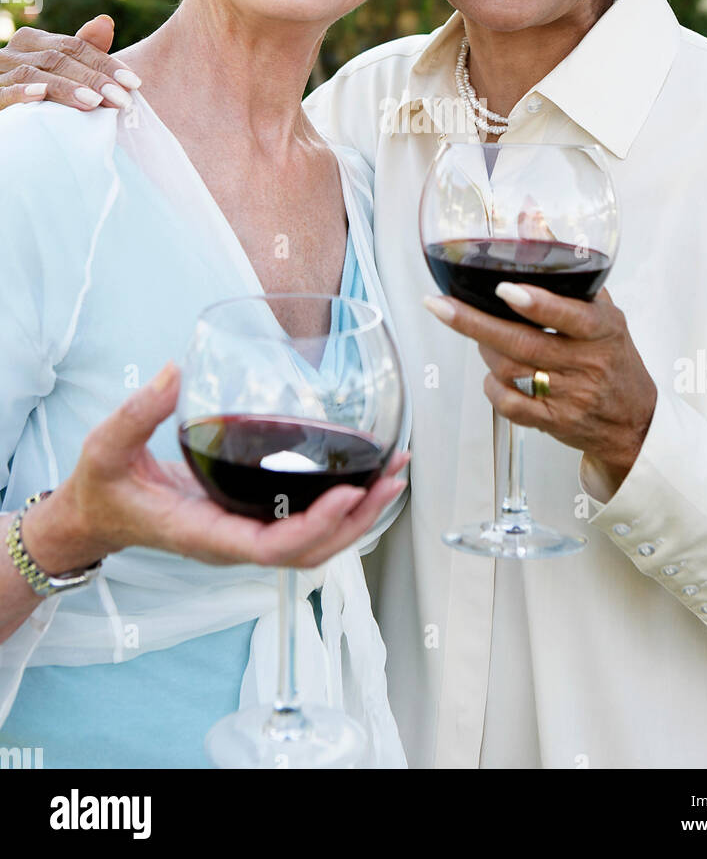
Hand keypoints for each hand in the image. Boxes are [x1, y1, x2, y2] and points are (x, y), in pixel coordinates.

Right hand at [0, 15, 138, 110]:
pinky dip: (22, 91)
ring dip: (67, 87)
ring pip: (35, 74)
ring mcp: (0, 72)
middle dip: (94, 79)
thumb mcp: (58, 69)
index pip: (75, 46)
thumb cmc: (31, 89)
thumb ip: (82, 49)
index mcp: (33, 41)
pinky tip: (41, 95)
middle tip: (121, 98)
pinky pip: (5, 91)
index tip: (133, 82)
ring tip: (94, 102)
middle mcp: (15, 51)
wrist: (2, 113)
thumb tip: (106, 20)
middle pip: (59, 59)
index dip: (106, 63)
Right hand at [24, 364, 408, 573]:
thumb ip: (138, 412)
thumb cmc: (102, 487)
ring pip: (313, 544)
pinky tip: (362, 477)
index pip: (271, 547)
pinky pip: (303, 526)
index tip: (348, 496)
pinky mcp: (249, 520)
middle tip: (392, 478)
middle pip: (308, 552)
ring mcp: (243, 535)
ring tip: (394, 475)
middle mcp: (231, 543)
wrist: (95, 516)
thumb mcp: (107, 447)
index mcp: (203, 534)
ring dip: (358, 516)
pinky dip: (340, 508)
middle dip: (356, 521)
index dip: (315, 528)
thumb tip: (174, 372)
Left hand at [423, 284, 655, 489]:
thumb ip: (567, 271)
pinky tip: (493, 373)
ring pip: (510, 371)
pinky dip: (491, 386)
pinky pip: (509, 405)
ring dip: (483, 349)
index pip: (569, 315)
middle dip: (474, 323)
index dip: (537, 304)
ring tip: (476, 332)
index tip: (505, 289)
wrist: (633, 422)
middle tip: (440, 305)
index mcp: (601, 330)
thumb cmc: (613, 358)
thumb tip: (531, 220)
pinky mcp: (553, 422)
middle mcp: (586, 363)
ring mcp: (569, 396)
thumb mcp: (604, 312)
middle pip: (522, 343)